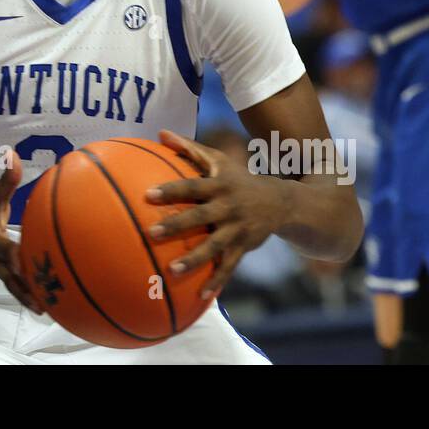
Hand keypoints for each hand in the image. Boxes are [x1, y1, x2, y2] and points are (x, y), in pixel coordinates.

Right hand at [0, 156, 42, 313]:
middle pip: (11, 278)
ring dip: (30, 300)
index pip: (3, 249)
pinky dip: (32, 297)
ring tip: (51, 312)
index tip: (25, 263)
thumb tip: (13, 154)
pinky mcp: (5, 274)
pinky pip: (19, 289)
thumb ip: (6, 178)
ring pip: (15, 289)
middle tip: (45, 301)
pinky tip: (51, 306)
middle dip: (26, 289)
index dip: (13, 256)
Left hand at [145, 130, 284, 299]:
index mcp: (219, 185)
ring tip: (172, 270)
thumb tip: (160, 132)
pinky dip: (217, 281)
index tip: (148, 195)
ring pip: (214, 246)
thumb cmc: (238, 177)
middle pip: (199, 217)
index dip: (171, 190)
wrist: (280, 200)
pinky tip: (200, 295)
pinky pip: (229, 266)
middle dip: (176, 225)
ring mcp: (237, 229)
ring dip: (194, 259)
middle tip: (150, 233)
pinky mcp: (244, 247)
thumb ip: (190, 148)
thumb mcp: (219, 160)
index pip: (192, 186)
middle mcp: (228, 207)